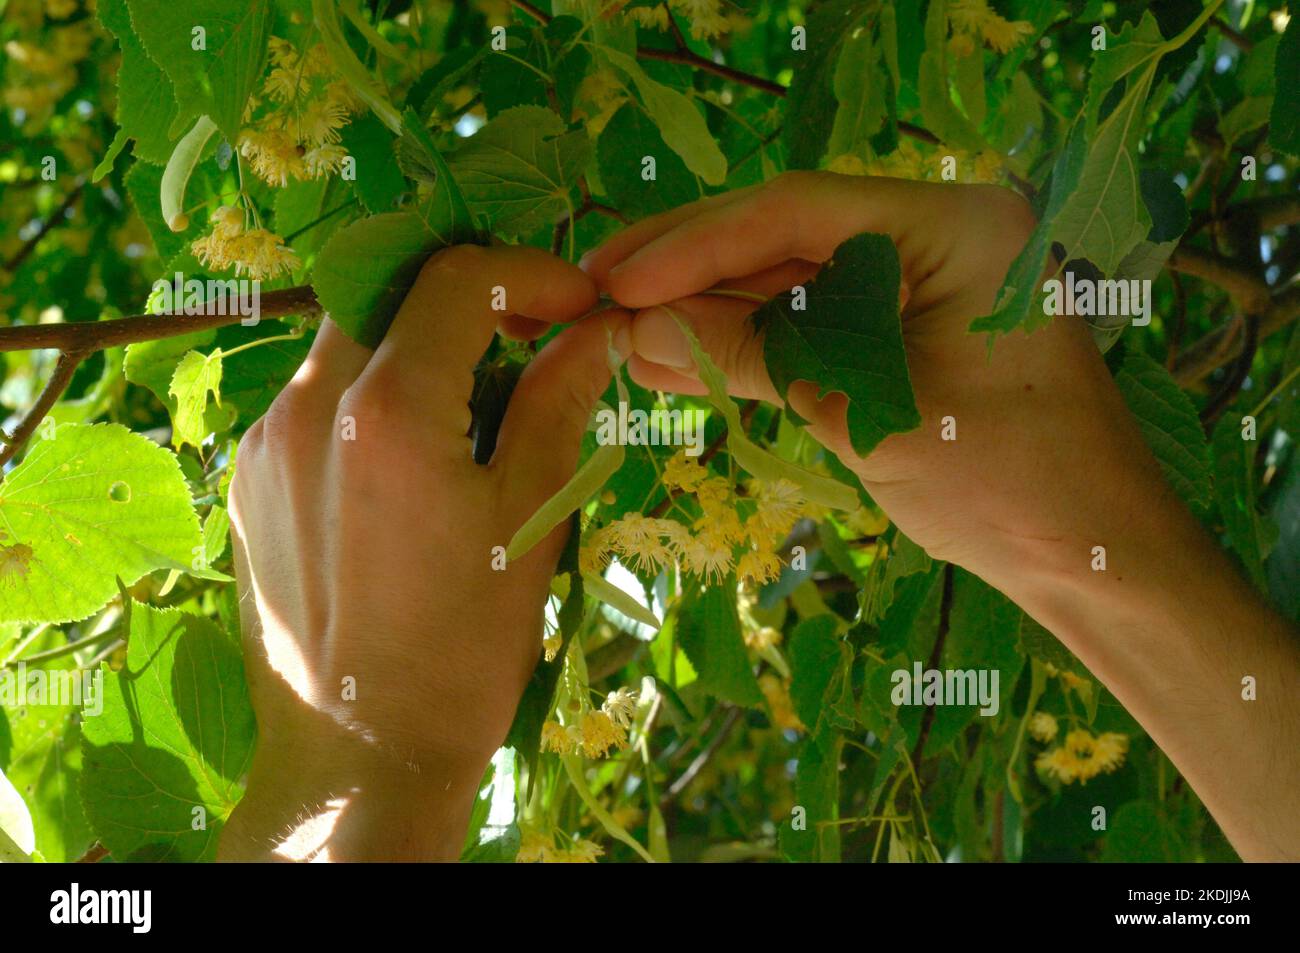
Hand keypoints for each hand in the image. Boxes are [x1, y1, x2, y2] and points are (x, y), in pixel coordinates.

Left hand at [220, 245, 628, 860]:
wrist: (357, 756)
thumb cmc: (463, 649)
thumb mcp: (532, 519)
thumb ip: (558, 402)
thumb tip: (596, 331)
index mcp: (387, 412)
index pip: (456, 276)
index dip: (529, 272)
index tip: (575, 305)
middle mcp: (306, 407)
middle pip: (387, 289)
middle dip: (465, 292)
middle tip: (527, 335)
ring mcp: (265, 443)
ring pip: (343, 340)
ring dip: (415, 340)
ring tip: (476, 399)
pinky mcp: (249, 480)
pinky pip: (314, 398)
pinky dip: (372, 391)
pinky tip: (414, 454)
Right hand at [582, 171, 1140, 586]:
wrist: (1093, 558)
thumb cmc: (1007, 485)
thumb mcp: (869, 414)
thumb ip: (754, 358)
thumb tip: (635, 329)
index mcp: (956, 225)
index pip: (799, 212)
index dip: (696, 245)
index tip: (616, 281)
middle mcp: (936, 235)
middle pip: (787, 236)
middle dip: (690, 270)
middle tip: (595, 291)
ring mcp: (920, 282)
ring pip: (790, 282)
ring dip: (708, 312)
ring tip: (616, 332)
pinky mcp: (906, 330)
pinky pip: (813, 325)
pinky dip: (748, 347)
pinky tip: (676, 360)